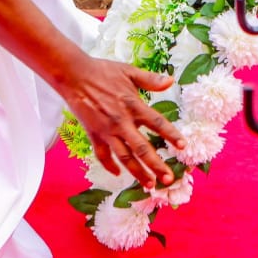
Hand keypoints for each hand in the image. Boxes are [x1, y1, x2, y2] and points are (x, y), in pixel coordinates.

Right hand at [60, 57, 184, 187]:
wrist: (74, 76)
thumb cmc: (103, 71)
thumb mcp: (129, 72)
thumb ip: (150, 79)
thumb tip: (171, 80)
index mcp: (133, 106)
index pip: (156, 123)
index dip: (171, 134)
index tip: (183, 146)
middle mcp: (122, 122)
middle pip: (142, 148)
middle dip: (156, 165)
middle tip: (169, 179)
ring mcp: (107, 131)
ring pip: (124, 157)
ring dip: (138, 172)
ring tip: (150, 185)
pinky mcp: (93, 135)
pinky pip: (102, 155)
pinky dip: (110, 165)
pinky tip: (118, 173)